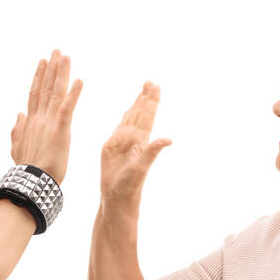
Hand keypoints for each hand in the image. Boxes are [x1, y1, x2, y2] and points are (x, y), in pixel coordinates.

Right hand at [10, 49, 82, 184]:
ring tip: (65, 56)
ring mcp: (49, 122)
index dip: (39, 77)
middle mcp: (39, 118)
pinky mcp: (60, 130)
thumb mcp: (17, 148)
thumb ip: (17, 130)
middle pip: (45, 88)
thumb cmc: (27, 169)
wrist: (33, 182)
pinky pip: (68, 108)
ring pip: (55, 92)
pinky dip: (73, 94)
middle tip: (56, 51)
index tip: (42, 62)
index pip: (35, 94)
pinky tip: (79, 80)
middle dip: (51, 68)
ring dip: (61, 73)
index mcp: (31, 122)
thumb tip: (19, 114)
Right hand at [100, 81, 171, 208]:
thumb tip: (169, 140)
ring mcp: (122, 141)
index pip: (148, 115)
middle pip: (141, 113)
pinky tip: (128, 111)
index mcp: (142, 140)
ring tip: (143, 91)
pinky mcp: (111, 146)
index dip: (151, 100)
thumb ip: (153, 151)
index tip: (156, 86)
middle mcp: (134, 138)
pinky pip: (119, 127)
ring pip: (131, 118)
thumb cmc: (130, 185)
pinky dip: (125, 117)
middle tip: (151, 82)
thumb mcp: (142, 167)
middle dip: (146, 97)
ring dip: (137, 104)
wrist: (116, 197)